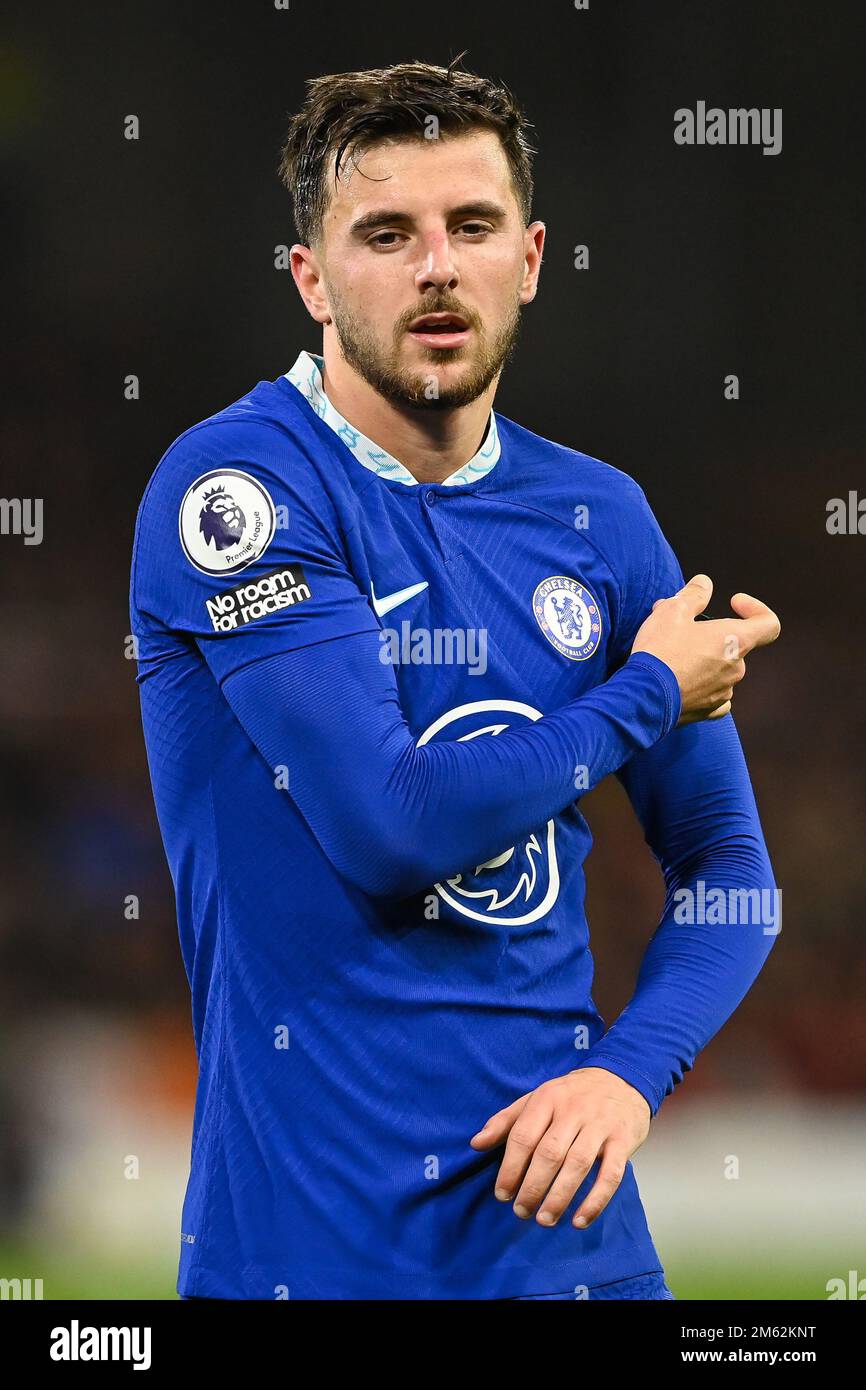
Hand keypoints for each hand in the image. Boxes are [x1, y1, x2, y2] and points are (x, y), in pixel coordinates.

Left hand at [469, 1067, 650, 1228]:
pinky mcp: (623, 1141)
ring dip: (559, 1197)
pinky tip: (580, 1220)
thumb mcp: (536, 1098)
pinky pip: (611, 1175)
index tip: (502, 1194)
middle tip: (521, 1211)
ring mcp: (600, 1125)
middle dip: (532, 1187)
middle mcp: (573, 1110)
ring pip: (577, 1164)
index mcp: (547, 1099)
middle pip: (549, 1153)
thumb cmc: (571, 1095)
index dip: (510, 1168)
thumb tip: (476, 1144)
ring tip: (544, 1219)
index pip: (523, 1136)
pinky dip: (595, 1201)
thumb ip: (506, 1121)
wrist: (621, 1078)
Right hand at [631, 574, 780, 723]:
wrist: (644, 696)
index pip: (769, 624)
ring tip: (671, 653)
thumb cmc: (661, 650)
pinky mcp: (708, 711)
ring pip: (721, 669)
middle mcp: (737, 668)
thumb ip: (694, 595)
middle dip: (710, 633)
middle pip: (734, 645)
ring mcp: (724, 692)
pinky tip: (682, 680)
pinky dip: (701, 684)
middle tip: (678, 626)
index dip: (755, 609)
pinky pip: (713, 694)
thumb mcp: (673, 610)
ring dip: (703, 658)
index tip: (732, 604)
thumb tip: (705, 583)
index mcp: (736, 641)